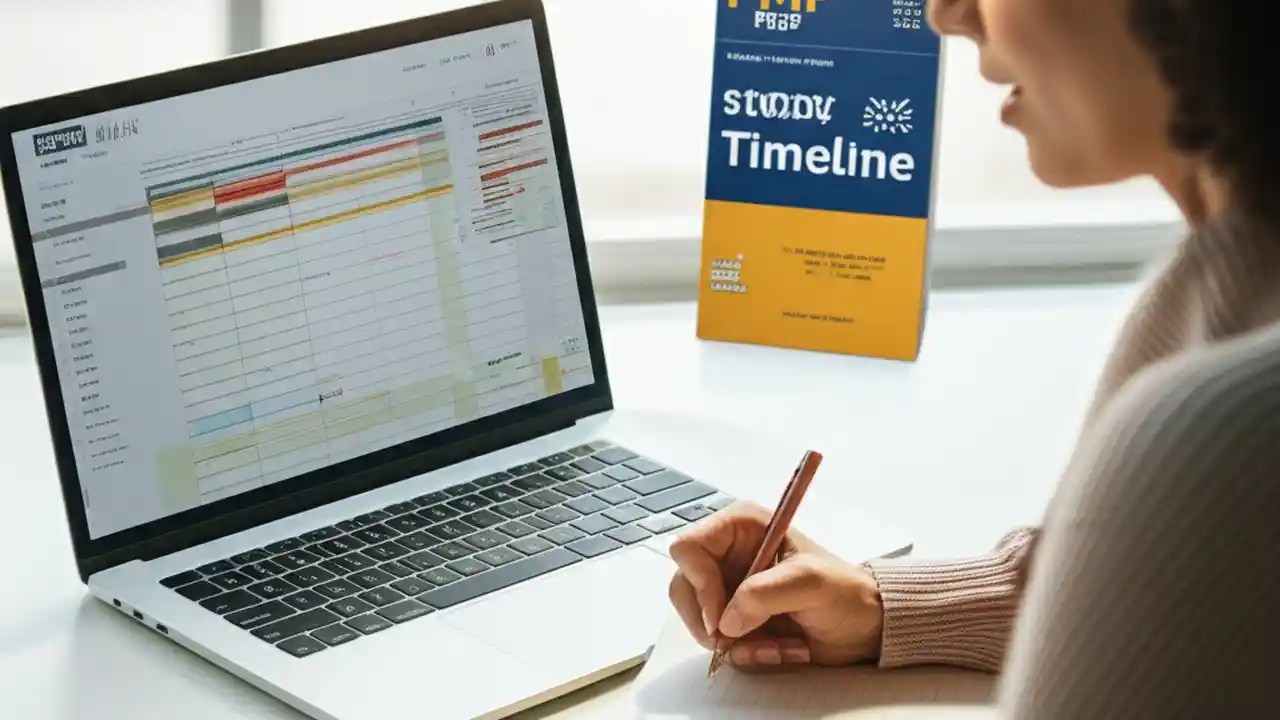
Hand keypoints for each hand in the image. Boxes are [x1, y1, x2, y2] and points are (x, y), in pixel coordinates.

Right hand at [667, 500, 883, 668]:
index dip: (699, 582)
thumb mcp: (809, 582)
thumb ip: (764, 593)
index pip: (689, 547)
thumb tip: (726, 620)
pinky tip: (779, 650)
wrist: (864, 626)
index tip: (720, 615)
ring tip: (775, 646)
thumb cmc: (845, 591)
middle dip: (709, 620)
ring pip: (697, 618)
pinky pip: (718, 641)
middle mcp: (729, 554)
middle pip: (683, 585)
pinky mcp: (736, 618)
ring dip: (733, 643)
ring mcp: (730, 588)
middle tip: (735, 640)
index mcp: (742, 527)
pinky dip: (745, 653)